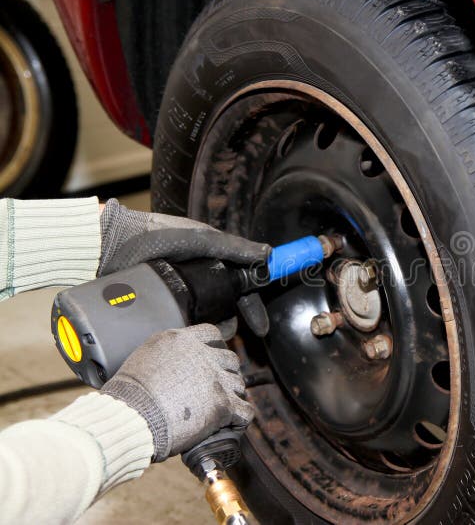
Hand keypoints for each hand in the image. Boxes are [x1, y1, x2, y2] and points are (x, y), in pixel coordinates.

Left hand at [98, 199, 268, 335]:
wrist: (107, 245)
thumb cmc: (154, 234)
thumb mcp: (199, 238)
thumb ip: (233, 247)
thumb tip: (269, 255)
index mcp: (209, 260)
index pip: (239, 287)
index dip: (252, 306)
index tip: (260, 327)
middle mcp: (194, 278)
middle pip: (222, 307)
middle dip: (229, 322)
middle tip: (229, 334)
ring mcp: (175, 293)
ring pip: (201, 318)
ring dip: (208, 329)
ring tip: (207, 336)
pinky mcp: (155, 306)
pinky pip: (177, 323)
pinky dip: (185, 332)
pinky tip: (185, 339)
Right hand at [100, 324, 254, 461]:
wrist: (130, 418)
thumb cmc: (129, 395)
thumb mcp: (145, 356)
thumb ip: (168, 352)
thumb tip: (176, 359)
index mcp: (182, 340)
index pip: (212, 334)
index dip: (216, 347)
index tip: (214, 357)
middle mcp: (202, 356)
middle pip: (229, 359)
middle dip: (225, 372)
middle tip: (215, 387)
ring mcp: (214, 380)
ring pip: (238, 384)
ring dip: (232, 395)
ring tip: (220, 407)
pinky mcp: (222, 405)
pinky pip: (244, 410)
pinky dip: (240, 418)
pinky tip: (232, 422)